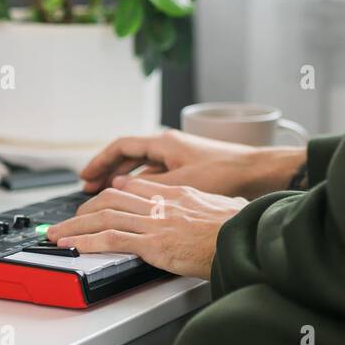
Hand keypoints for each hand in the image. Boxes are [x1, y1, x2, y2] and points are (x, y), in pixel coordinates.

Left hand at [45, 177, 243, 279]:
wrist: (246, 236)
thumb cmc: (242, 226)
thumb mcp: (226, 206)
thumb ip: (214, 206)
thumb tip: (227, 207)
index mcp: (180, 193)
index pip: (138, 186)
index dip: (114, 191)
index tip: (102, 195)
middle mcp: (163, 203)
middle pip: (114, 198)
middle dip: (86, 208)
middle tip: (70, 219)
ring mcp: (156, 222)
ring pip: (105, 216)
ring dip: (76, 226)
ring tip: (57, 235)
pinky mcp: (153, 243)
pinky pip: (111, 239)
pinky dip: (87, 242)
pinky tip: (72, 246)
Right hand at [79, 128, 305, 198]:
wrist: (258, 172)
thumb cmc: (225, 173)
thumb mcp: (180, 183)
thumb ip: (148, 187)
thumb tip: (119, 191)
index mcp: (165, 143)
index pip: (122, 146)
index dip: (100, 161)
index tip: (85, 175)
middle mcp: (171, 146)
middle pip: (130, 155)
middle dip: (108, 171)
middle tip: (89, 188)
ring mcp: (182, 156)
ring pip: (144, 166)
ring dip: (125, 180)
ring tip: (108, 196)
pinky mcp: (192, 169)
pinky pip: (159, 174)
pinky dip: (144, 185)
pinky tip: (139, 201)